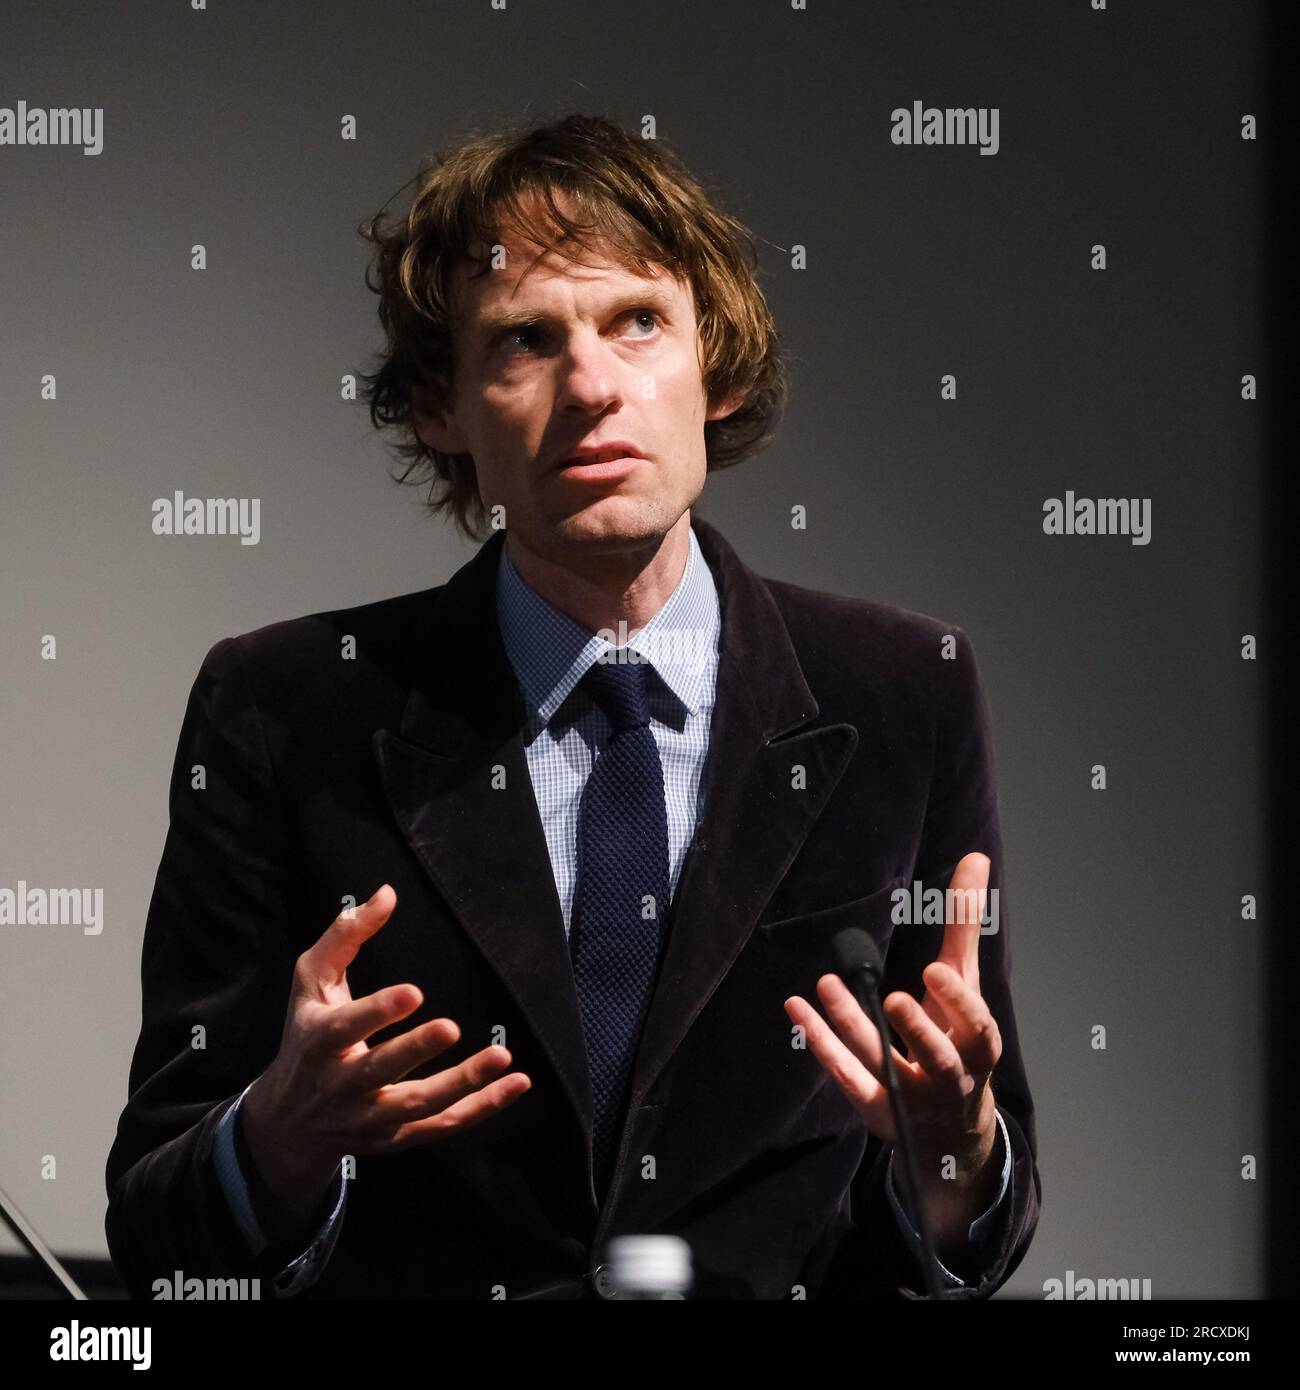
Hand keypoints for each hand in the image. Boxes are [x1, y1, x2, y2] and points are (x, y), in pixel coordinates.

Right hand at [240, 884, 530, 1236]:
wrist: (287, 1123)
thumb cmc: (306, 1035)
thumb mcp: (311, 982)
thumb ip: (345, 936)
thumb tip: (387, 893)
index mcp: (318, 1041)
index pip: (344, 1027)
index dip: (377, 1012)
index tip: (414, 991)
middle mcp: (342, 1084)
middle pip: (380, 1070)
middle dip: (415, 1051)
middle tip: (451, 1027)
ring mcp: (370, 1117)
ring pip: (418, 1105)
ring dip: (462, 1084)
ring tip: (502, 1058)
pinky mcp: (396, 1137)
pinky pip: (442, 1126)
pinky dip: (481, 1108)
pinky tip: (516, 1084)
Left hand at [782, 852, 1000, 1246]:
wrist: (954, 1134)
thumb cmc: (959, 1038)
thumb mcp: (966, 986)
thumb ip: (965, 924)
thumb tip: (975, 856)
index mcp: (979, 1047)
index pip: (976, 1026)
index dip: (957, 1001)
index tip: (935, 968)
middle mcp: (949, 1077)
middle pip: (935, 1056)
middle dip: (917, 1028)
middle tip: (890, 996)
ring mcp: (911, 1098)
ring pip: (882, 1065)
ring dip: (852, 1027)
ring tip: (826, 985)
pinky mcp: (876, 1109)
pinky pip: (846, 1077)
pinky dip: (820, 1044)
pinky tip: (796, 1009)